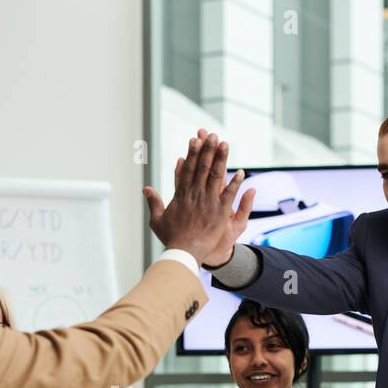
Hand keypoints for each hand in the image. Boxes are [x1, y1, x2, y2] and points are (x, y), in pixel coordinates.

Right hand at [142, 131, 253, 265]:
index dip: (192, 154)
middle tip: (211, 135)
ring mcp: (208, 202)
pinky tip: (241, 172)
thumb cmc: (171, 239)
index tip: (195, 141)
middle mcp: (195, 195)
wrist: (184, 253)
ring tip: (225, 144)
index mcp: (181, 195)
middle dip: (207, 150)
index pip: (187, 170)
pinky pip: (229, 194)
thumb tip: (145, 188)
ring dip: (221, 158)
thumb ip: (153, 202)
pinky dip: (236, 183)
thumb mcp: (157, 220)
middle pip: (202, 167)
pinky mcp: (220, 212)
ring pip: (216, 175)